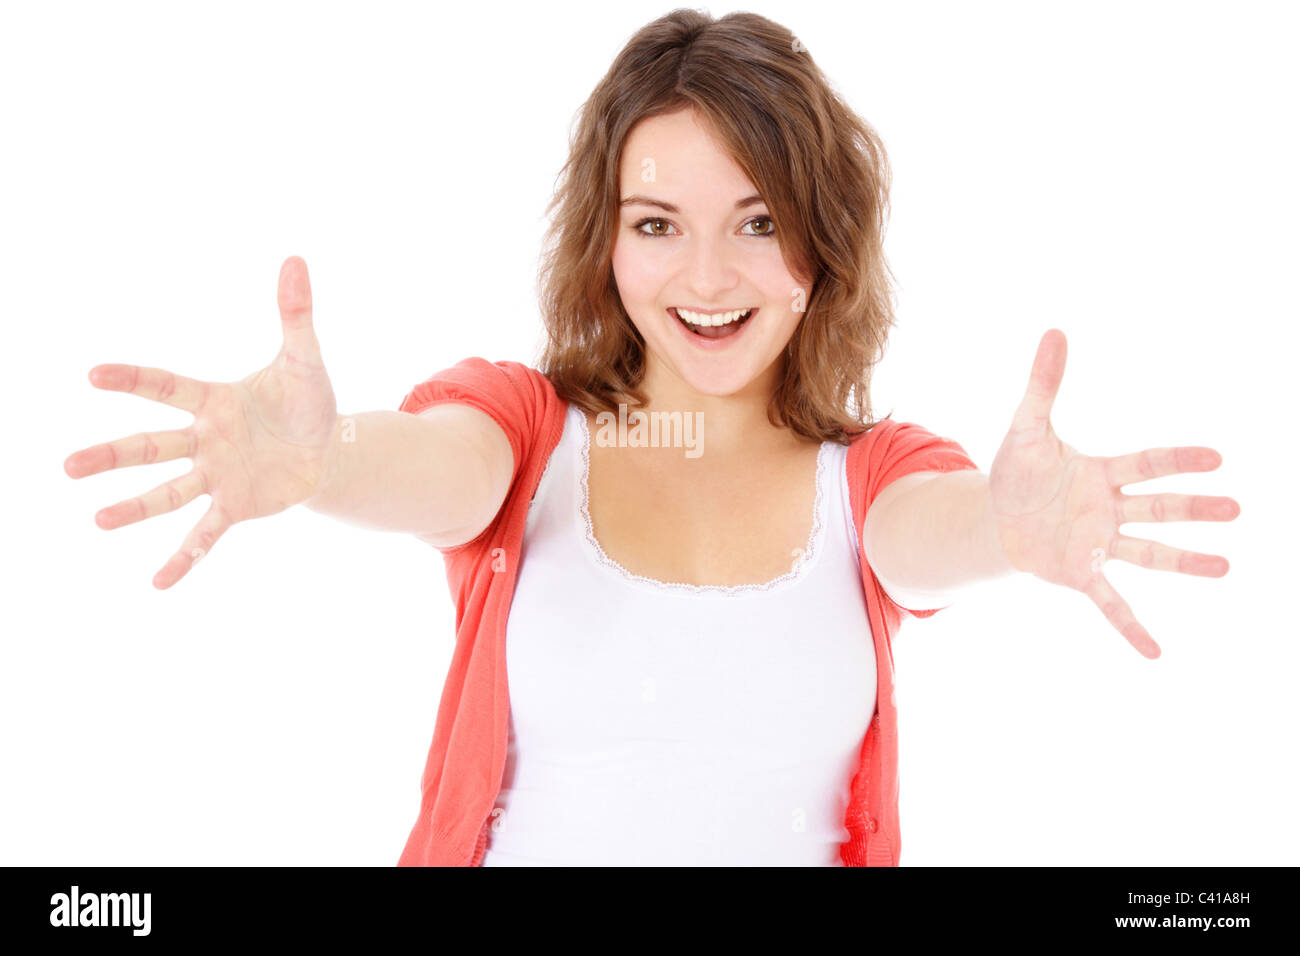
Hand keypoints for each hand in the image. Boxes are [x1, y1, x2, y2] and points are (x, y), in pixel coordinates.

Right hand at [64, 256, 337, 589]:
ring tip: (98, 521)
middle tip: (67, 467)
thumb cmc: (307, 401)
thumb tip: (296, 259)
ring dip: (135, 508)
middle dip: (111, 456)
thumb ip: (296, 314)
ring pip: (168, 492)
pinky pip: (205, 535)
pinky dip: (185, 558)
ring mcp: (216, 476)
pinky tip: (158, 584)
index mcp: (213, 400)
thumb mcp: (305, 360)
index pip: (166, 386)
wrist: (327, 448)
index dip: (133, 380)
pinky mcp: (235, 506)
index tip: (93, 373)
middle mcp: (205, 440)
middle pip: (150, 447)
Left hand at [989, 329, 1238, 658]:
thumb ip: (1043, 384)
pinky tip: (1156, 654)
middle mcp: (1110, 510)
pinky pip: (1110, 603)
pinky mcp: (1080, 574)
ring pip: (1149, 554)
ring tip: (1225, 567)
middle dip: (1194, 509)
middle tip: (1235, 509)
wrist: (994, 515)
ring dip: (1184, 562)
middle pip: (1159, 508)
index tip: (1215, 457)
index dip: (1178, 461)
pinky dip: (1130, 627)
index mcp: (1102, 473)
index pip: (1146, 464)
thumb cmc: (1017, 470)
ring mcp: (1099, 545)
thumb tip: (1054, 330)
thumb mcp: (1025, 428)